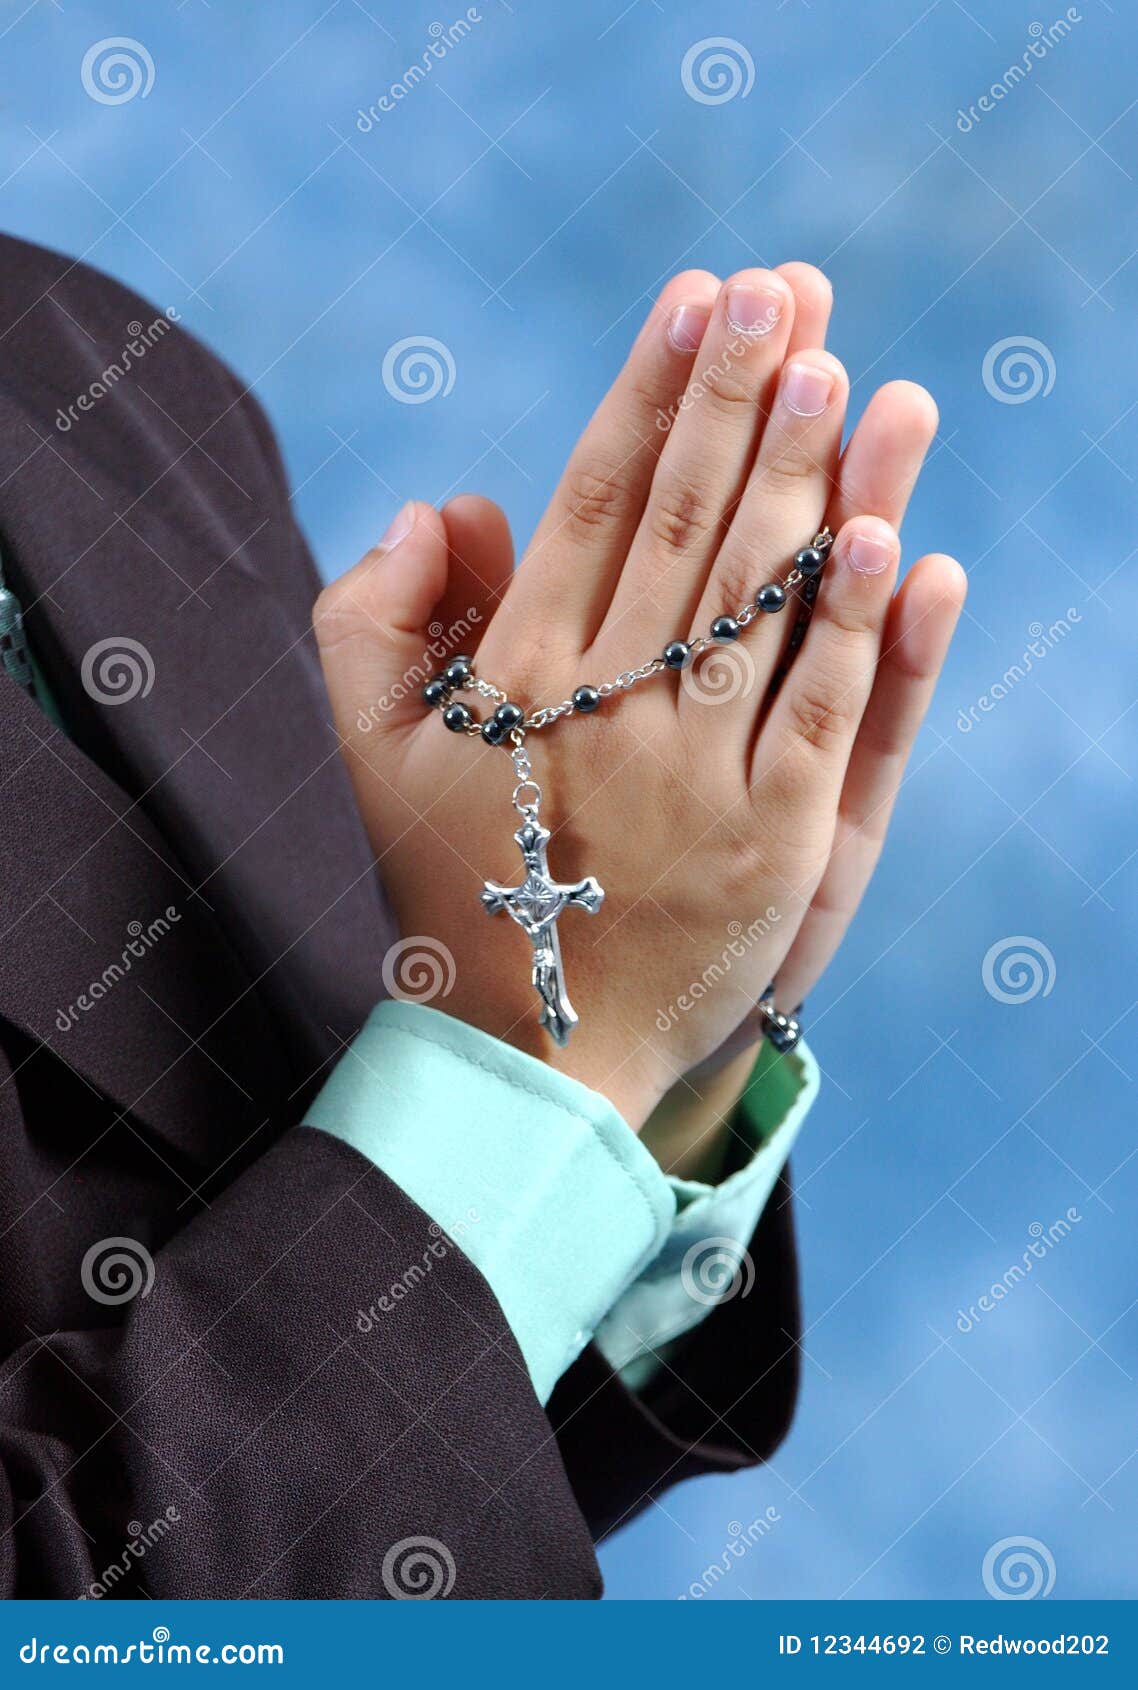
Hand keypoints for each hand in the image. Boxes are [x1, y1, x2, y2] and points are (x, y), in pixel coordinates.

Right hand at [314, 265, 963, 1132]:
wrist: (529, 1049)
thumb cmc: (449, 886)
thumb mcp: (365, 751)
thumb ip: (371, 616)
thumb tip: (448, 503)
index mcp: (515, 679)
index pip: (593, 504)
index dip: (647, 394)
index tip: (694, 300)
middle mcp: (607, 713)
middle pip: (683, 527)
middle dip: (734, 397)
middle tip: (780, 290)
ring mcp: (693, 780)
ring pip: (755, 602)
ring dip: (799, 477)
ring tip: (835, 366)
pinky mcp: (772, 846)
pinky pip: (818, 715)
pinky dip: (852, 626)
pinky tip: (883, 534)